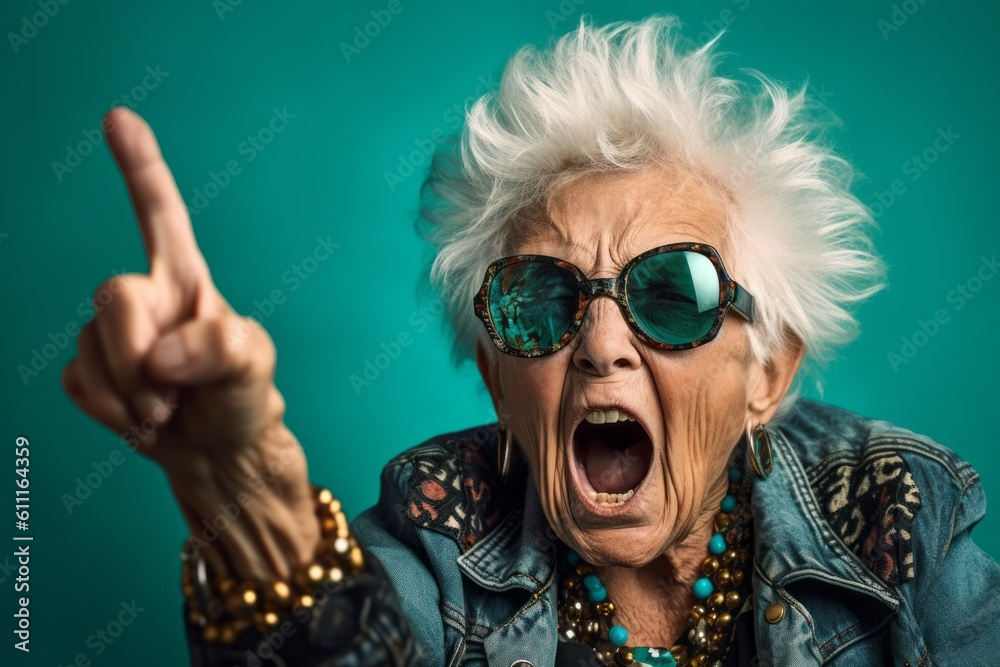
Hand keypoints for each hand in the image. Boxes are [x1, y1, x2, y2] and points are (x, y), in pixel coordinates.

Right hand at [62, 108, 315, 577]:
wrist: (219, 456)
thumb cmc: (243, 400)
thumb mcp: (254, 366)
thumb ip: (220, 348)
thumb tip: (161, 355)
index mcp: (187, 282)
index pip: (160, 216)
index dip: (139, 168)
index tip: (119, 118)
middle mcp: (147, 299)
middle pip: (111, 297)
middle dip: (137, 353)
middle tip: (171, 395)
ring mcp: (115, 337)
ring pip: (90, 350)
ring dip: (129, 394)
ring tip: (169, 409)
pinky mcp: (93, 374)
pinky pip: (77, 385)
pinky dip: (111, 412)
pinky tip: (141, 417)